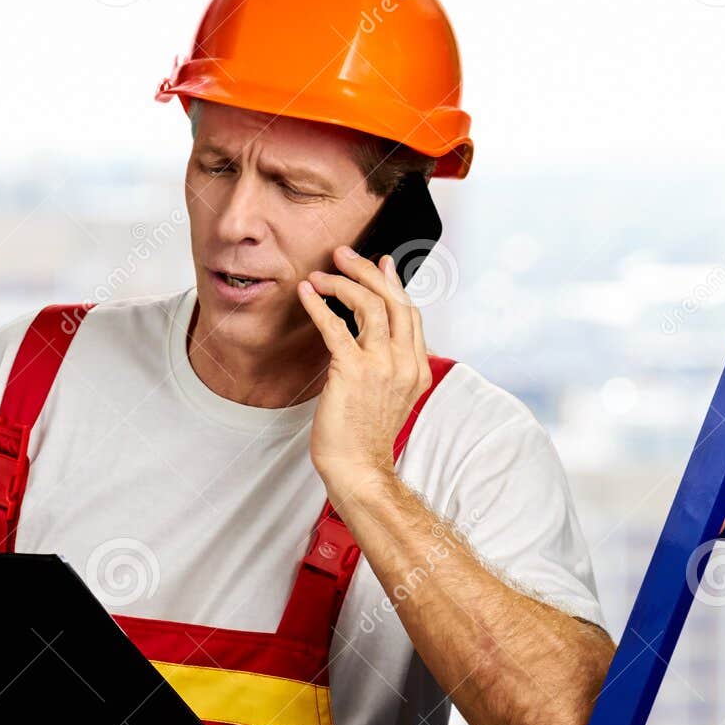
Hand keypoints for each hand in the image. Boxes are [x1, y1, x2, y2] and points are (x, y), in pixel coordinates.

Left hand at [296, 247, 431, 503]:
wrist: (359, 469)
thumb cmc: (366, 438)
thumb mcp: (392, 398)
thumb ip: (392, 368)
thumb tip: (378, 341)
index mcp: (417, 368)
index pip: (410, 314)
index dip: (394, 284)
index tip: (380, 263)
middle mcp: (405, 362)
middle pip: (393, 301)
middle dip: (367, 271)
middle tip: (344, 254)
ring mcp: (382, 366)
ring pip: (369, 306)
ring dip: (343, 283)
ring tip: (321, 275)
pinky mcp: (354, 371)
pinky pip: (336, 326)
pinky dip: (319, 304)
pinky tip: (307, 293)